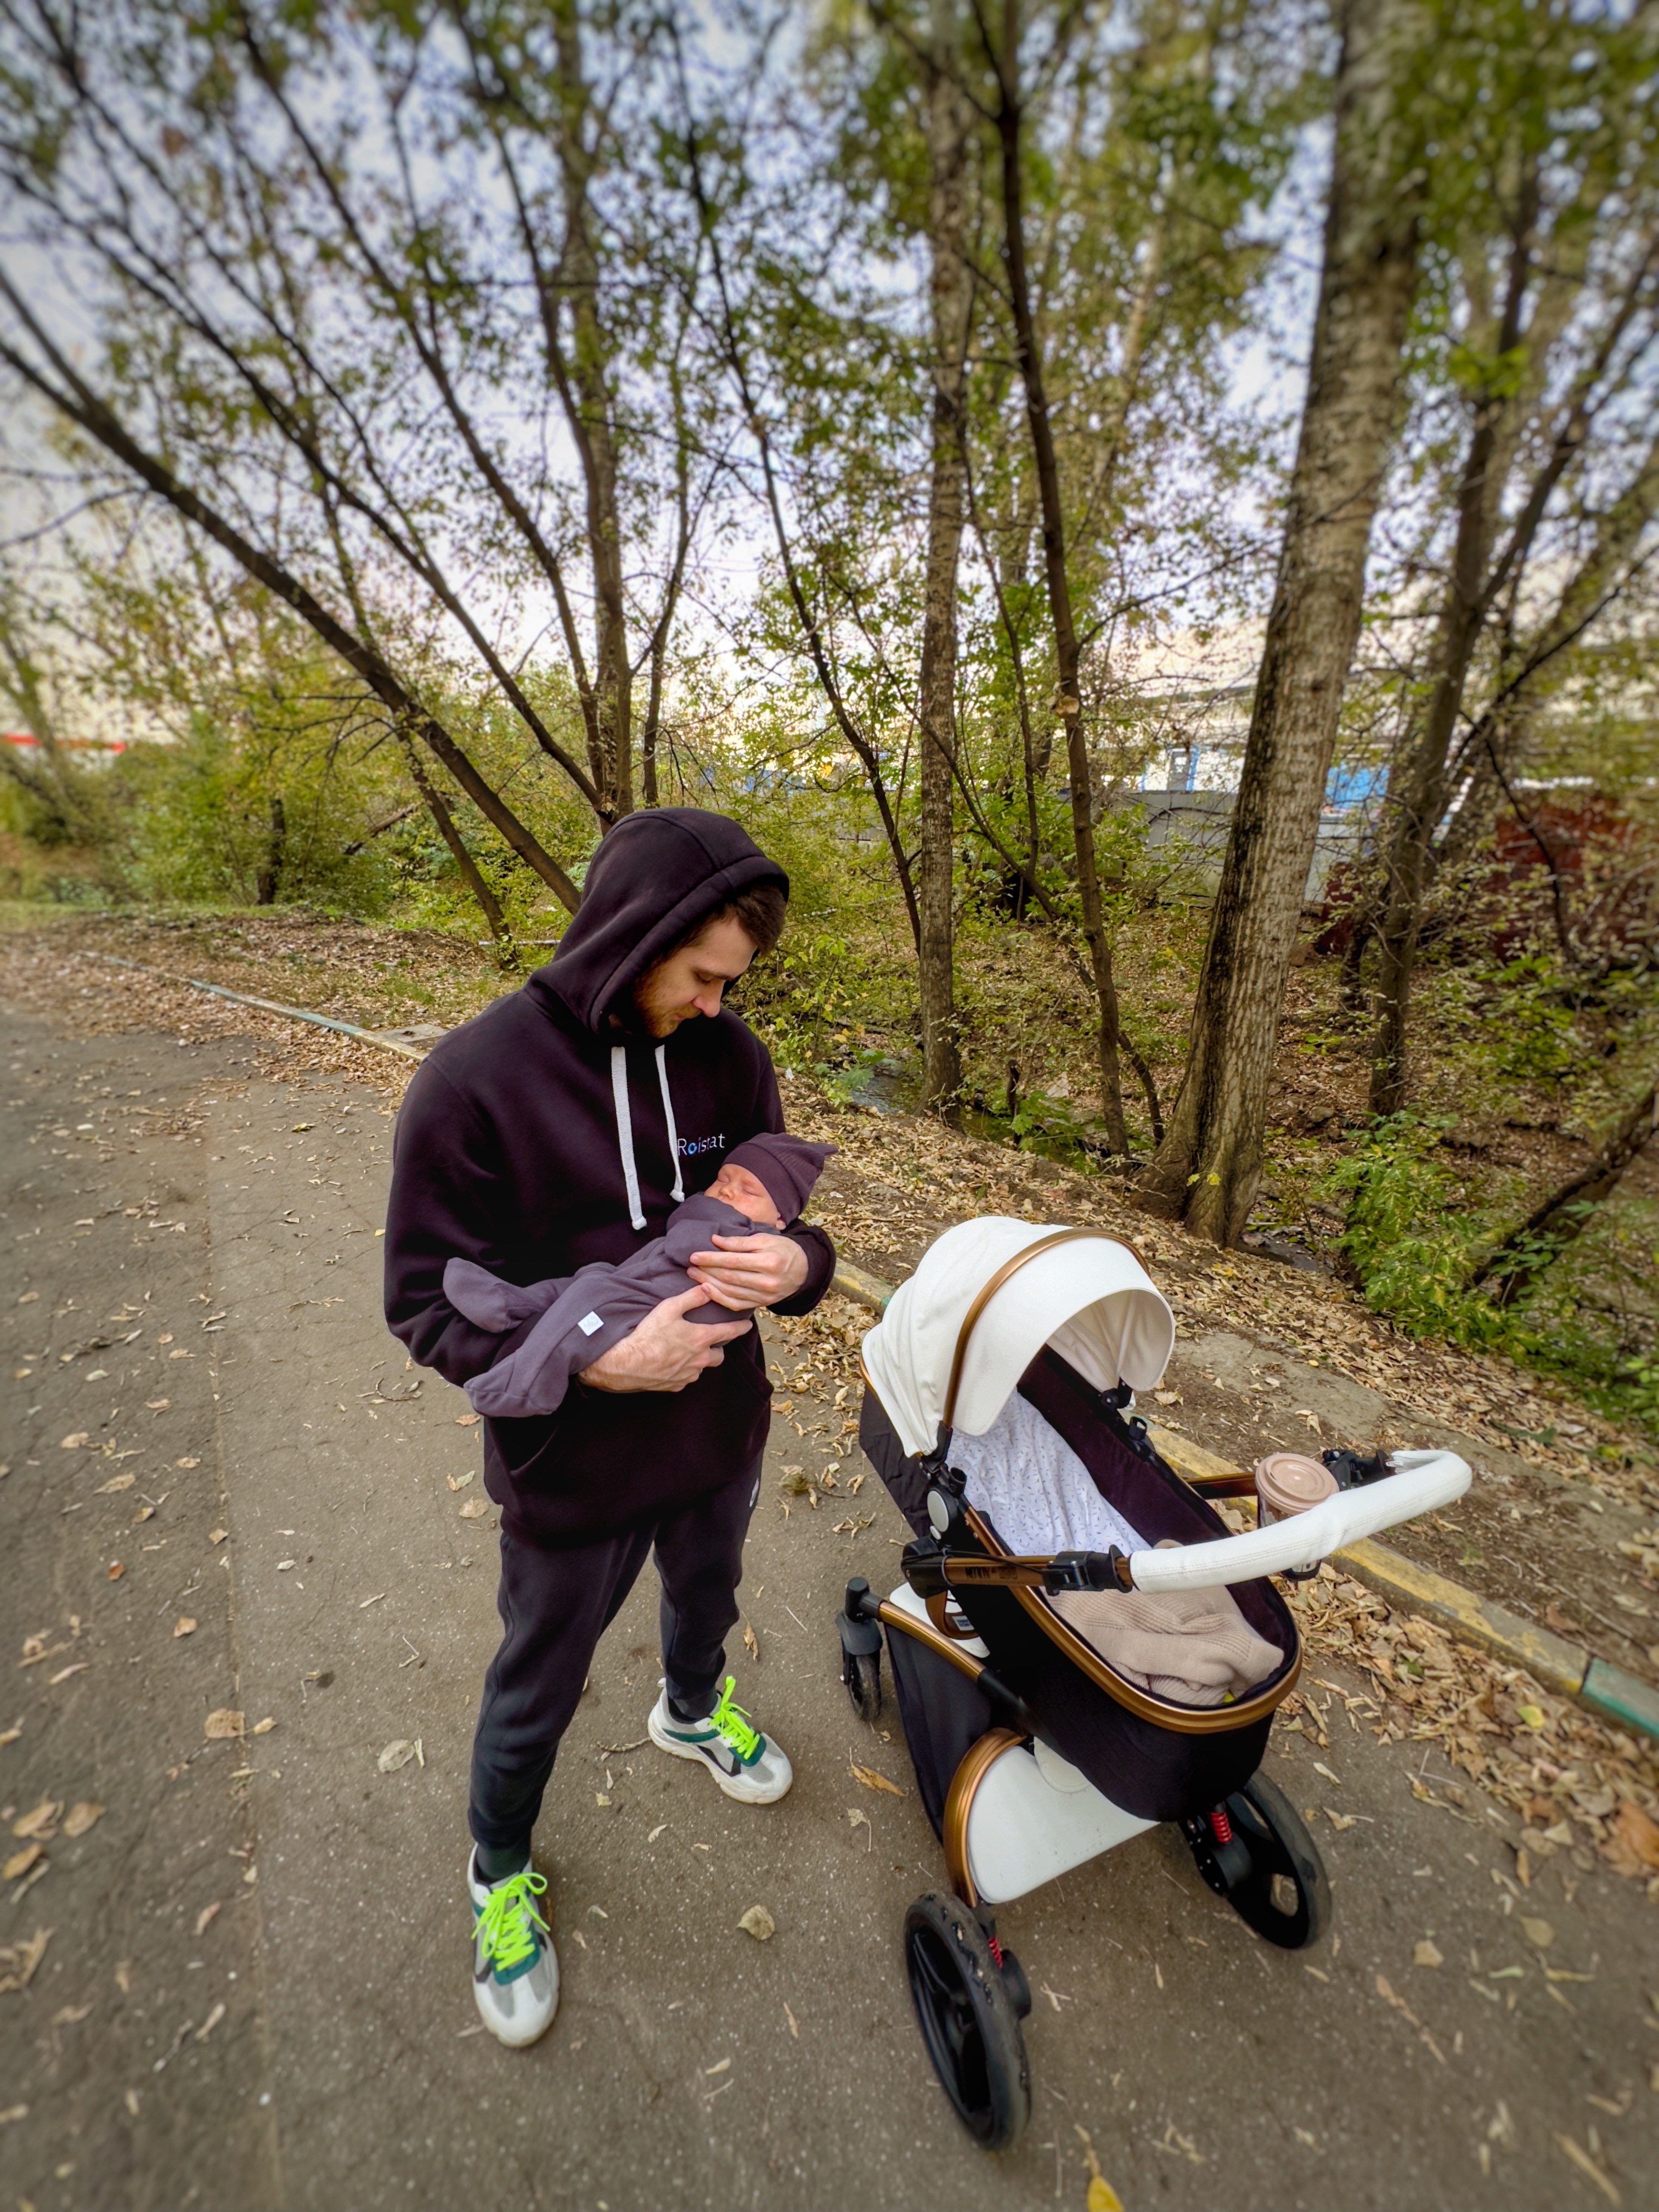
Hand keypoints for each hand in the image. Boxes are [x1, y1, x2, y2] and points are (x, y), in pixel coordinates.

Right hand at [578, 1285, 751, 1393]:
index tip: (748, 1326)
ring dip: (699, 1360)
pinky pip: (686, 1378)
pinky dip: (683, 1371)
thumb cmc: (648, 1334)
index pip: (729, 1332)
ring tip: (687, 1352)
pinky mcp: (675, 1385)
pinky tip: (672, 1363)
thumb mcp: (669, 1308)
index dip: (740, 1328)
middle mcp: (699, 1359)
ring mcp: (688, 1375)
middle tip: (710, 1341)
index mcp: (701, 1339)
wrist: (627, 1363)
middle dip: (718, 1348)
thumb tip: (708, 1288)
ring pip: (701, 1368)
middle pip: (719, 1356)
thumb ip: (691, 1298)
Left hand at [687, 1231, 809, 1312]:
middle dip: (707, 1271)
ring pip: (730, 1292)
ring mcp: (764, 1296)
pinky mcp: (761, 1304)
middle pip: (729, 1277)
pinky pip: (735, 1304)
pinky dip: (719, 1298)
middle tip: (690, 1265)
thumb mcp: (765, 1239)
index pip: (733, 1261)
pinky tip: (706, 1289)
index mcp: (769, 1262)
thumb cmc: (783, 1250)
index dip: (711, 1258)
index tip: (694, 1255)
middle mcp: (766, 1282)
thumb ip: (739, 1242)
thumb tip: (715, 1240)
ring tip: (694, 1275)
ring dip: (709, 1283)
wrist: (803, 1270)